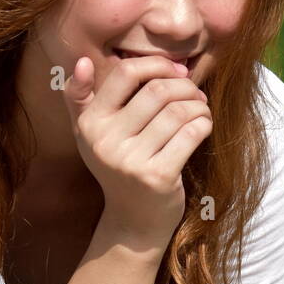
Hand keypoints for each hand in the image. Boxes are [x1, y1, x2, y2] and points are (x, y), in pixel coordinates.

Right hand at [62, 54, 211, 249]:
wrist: (133, 222)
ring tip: (200, 109)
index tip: (174, 72)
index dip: (155, 65)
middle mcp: (105, 143)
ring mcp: (131, 162)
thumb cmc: (118, 167)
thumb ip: (79, 98)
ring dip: (198, 104)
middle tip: (194, 93)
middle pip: (157, 91)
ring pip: (178, 111)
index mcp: (89, 125)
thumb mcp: (90, 135)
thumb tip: (83, 61)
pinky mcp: (158, 177)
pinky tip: (203, 126)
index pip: (125, 74)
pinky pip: (191, 133)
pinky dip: (204, 123)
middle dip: (184, 85)